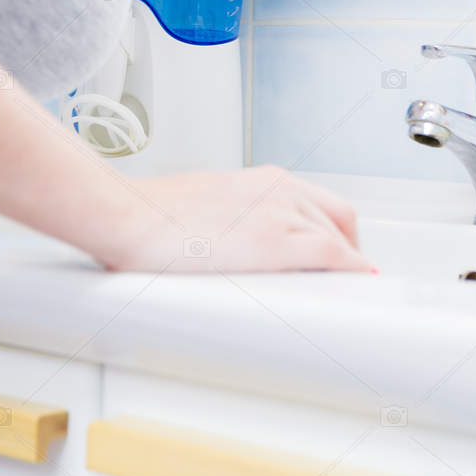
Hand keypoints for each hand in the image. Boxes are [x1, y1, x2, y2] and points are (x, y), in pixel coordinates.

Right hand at [97, 166, 369, 272]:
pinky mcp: (273, 241)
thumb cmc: (148, 216)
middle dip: (347, 252)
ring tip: (342, 295)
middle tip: (343, 282)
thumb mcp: (204, 209)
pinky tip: (350, 289)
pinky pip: (332, 255)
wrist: (125, 214)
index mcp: (261, 181)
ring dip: (345, 267)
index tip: (337, 258)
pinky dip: (349, 272)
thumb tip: (235, 252)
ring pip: (339, 239)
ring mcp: (278, 212)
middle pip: (339, 220)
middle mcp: (277, 189)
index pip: (321, 205)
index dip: (337, 235)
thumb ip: (232, 224)